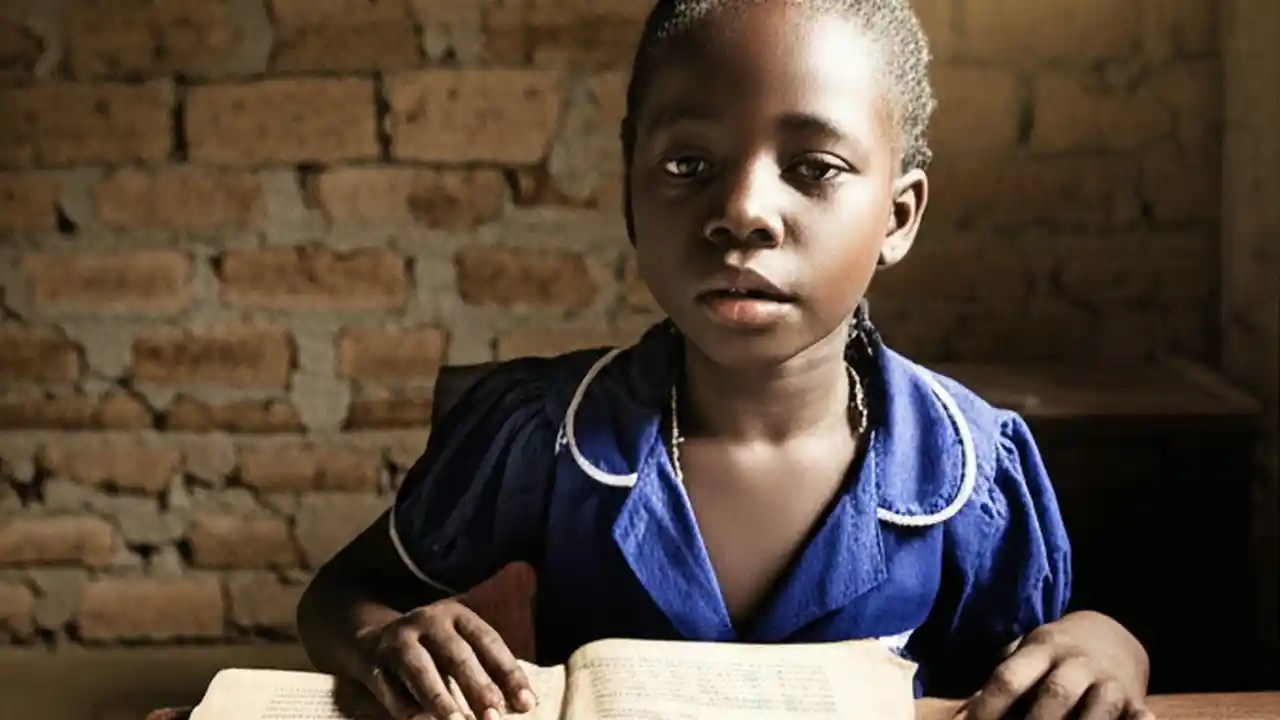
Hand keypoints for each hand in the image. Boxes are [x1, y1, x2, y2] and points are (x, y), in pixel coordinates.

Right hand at [357, 599, 536, 719]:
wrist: (372, 638)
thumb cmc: (434, 650)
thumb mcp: (460, 647)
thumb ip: (489, 671)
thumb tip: (524, 704)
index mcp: (457, 615)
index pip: (488, 641)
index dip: (509, 673)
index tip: (527, 704)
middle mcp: (428, 622)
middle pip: (456, 655)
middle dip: (478, 688)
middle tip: (494, 717)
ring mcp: (398, 641)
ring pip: (420, 671)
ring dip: (441, 700)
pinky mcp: (374, 664)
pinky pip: (389, 689)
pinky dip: (405, 708)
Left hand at [960, 611, 1151, 719]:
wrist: (1112, 634)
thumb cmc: (1054, 653)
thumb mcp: (1025, 653)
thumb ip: (1001, 680)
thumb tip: (962, 714)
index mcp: (1042, 648)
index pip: (1010, 676)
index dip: (989, 704)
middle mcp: (1077, 662)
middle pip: (1056, 693)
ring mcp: (1109, 681)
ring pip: (1099, 708)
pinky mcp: (1136, 699)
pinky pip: (1140, 716)